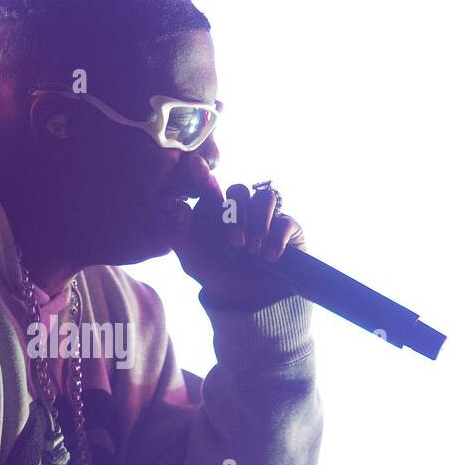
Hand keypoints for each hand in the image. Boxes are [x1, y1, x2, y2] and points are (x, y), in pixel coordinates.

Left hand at [173, 181, 307, 311]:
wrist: (252, 301)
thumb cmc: (220, 277)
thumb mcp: (194, 261)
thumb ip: (181, 235)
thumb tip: (177, 206)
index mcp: (216, 213)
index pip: (210, 188)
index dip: (203, 174)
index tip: (194, 163)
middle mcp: (241, 210)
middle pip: (239, 190)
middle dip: (236, 215)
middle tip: (235, 244)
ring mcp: (266, 217)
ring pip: (264, 198)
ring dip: (257, 226)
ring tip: (253, 252)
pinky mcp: (288, 228)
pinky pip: (284, 220)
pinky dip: (276, 239)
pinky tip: (270, 258)